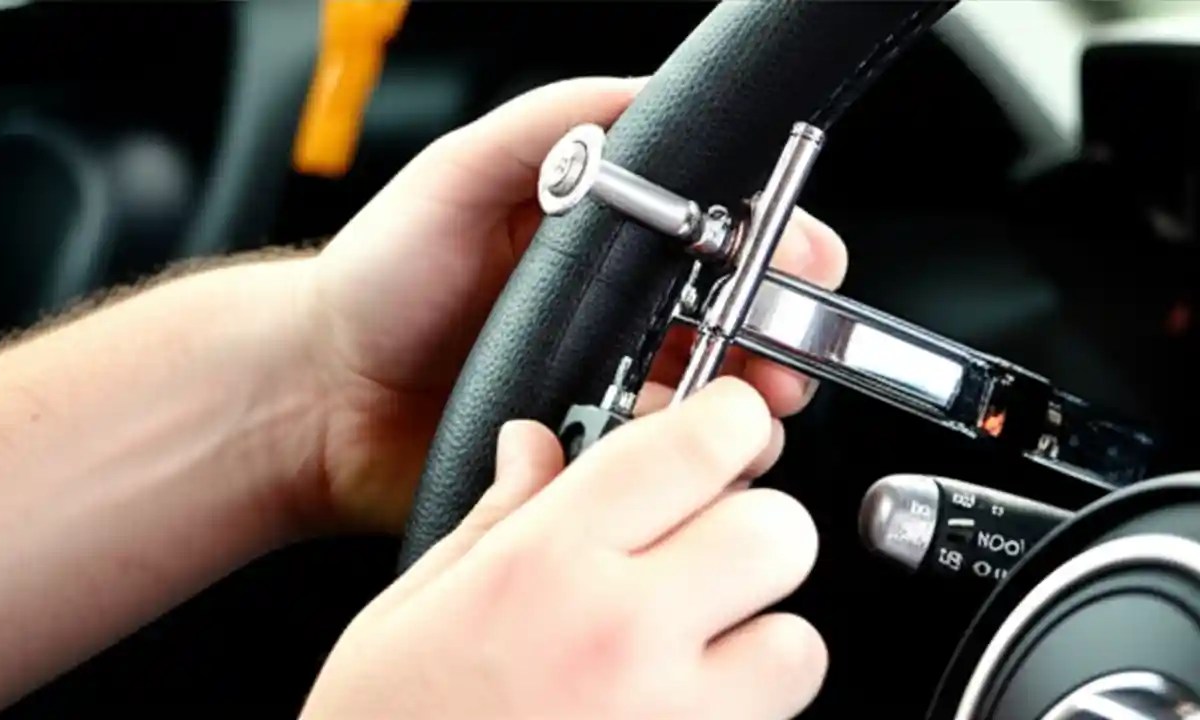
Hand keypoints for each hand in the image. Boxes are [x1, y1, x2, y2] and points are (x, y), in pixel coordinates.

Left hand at [292, 76, 846, 531]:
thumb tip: (644, 95)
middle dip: (780, 340)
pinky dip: (679, 460)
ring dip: (741, 408)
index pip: (722, 235)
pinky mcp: (582, 460)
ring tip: (733, 409)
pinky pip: (656, 466)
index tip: (799, 260)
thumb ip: (549, 128)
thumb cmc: (376, 283)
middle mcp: (616, 317)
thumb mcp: (457, 175)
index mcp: (602, 244)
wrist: (316, 397)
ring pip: (713, 404)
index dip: (776, 247)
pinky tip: (659, 445)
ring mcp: (603, 392)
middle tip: (779, 357)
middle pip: (739, 327)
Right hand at [300, 378, 825, 719]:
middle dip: (756, 527)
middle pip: (779, 533)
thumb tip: (536, 445)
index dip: (729, 420)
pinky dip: (739, 713)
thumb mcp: (412, 604)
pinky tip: (670, 710)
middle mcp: (621, 637)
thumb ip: (497, 512)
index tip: (725, 426)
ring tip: (698, 646)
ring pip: (797, 645)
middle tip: (708, 543)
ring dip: (762, 636)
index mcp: (546, 564)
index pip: (697, 446)